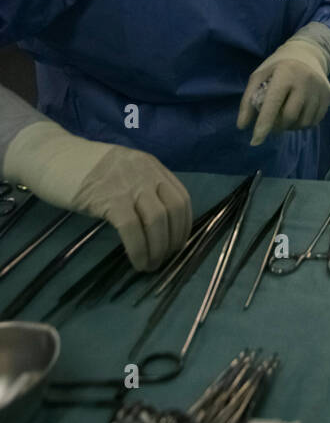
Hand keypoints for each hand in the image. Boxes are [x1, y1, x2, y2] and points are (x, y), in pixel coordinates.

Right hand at [3, 122, 190, 270]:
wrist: (52, 157)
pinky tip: (136, 263)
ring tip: (150, 265)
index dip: (184, 225)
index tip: (178, 244)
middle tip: (164, 259)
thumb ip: (141, 187)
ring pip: (157, 220)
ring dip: (158, 249)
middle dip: (173, 240)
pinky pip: (132, 230)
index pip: (182, 197)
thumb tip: (158, 222)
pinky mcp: (108, 199)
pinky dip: (139, 250)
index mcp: (151, 166)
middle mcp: (145, 172)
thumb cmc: (83, 168)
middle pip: (174, 210)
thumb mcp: (122, 170)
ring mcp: (128, 184)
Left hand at [238, 36, 329, 145]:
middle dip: (277, 126)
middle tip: (272, 123)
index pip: (273, 103)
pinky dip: (302, 124)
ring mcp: (319, 89)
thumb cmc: (278, 65)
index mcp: (285, 73)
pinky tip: (297, 114)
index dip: (264, 123)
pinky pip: (314, 121)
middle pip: (289, 117)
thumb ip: (249, 100)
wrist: (308, 52)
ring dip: (290, 126)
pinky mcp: (328, 95)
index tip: (255, 141)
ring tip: (285, 116)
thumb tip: (242, 126)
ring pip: (303, 122)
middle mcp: (305, 81)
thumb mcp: (260, 75)